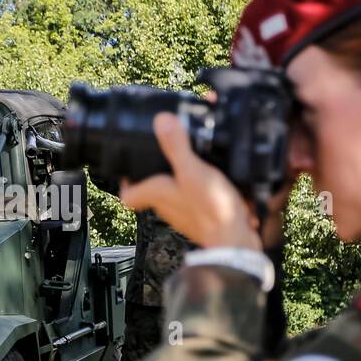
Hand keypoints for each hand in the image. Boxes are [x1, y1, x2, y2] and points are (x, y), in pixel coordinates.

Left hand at [119, 113, 263, 249]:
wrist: (235, 238)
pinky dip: (201, 190)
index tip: (129, 167)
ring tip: (190, 163)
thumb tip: (161, 121)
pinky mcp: (203, 217)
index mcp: (156, 193)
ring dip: (180, 180)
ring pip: (174, 195)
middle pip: (152, 191)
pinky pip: (196, 200)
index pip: (128, 194)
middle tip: (163, 157)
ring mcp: (184, 213)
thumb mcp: (192, 170)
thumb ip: (176, 146)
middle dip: (157, 174)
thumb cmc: (210, 211)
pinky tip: (214, 179)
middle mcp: (166, 206)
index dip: (126, 181)